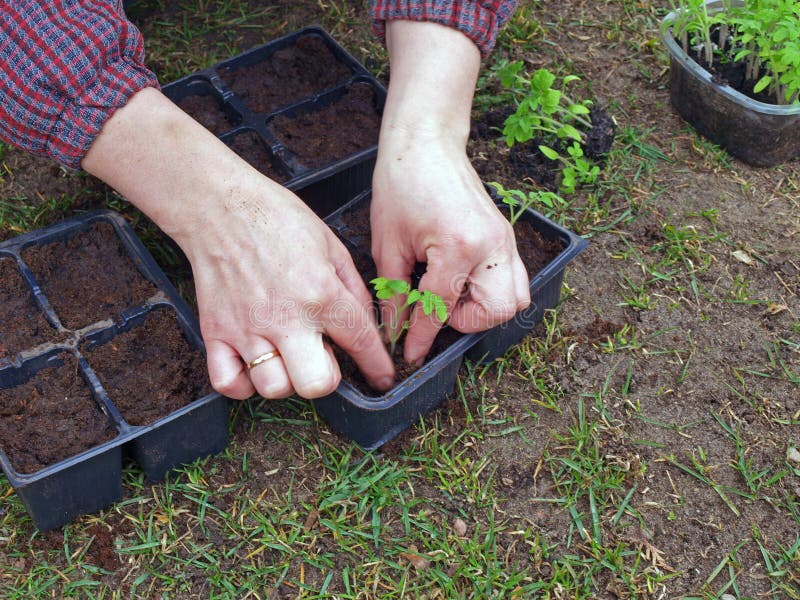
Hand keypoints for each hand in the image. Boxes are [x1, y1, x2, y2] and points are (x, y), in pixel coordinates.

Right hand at [83, 88, 394, 398]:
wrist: (220, 206)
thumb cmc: (277, 220)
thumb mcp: (332, 246)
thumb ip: (354, 291)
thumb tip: (366, 327)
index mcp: (321, 294)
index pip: (360, 344)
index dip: (377, 367)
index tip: (380, 376)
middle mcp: (286, 318)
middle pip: (316, 384)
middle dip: (327, 378)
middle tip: (322, 357)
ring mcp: (247, 329)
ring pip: (274, 388)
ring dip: (286, 379)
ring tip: (286, 356)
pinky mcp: (215, 333)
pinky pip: (229, 384)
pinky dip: (243, 383)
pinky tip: (254, 364)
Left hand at [372, 136, 529, 363]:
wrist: (426, 143)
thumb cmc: (401, 185)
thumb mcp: (389, 244)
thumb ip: (395, 292)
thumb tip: (395, 331)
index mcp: (459, 246)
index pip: (442, 308)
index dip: (422, 337)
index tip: (411, 355)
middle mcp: (492, 244)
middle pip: (499, 311)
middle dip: (466, 323)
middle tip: (437, 312)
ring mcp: (505, 238)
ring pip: (515, 298)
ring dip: (484, 308)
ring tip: (450, 295)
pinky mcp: (506, 235)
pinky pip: (513, 277)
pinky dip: (491, 290)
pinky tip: (460, 280)